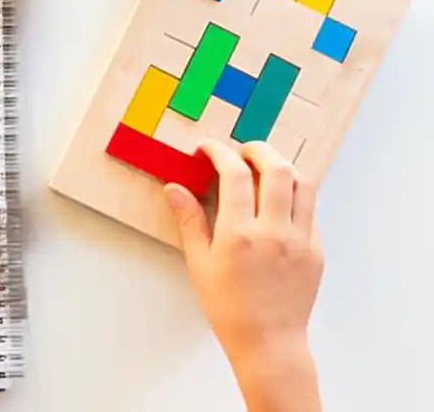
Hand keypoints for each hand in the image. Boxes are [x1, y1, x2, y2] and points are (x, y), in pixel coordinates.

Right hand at [167, 140, 323, 411]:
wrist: (268, 341)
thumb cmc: (228, 307)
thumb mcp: (199, 263)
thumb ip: (190, 220)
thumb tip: (174, 188)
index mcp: (240, 235)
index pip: (234, 175)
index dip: (219, 152)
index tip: (207, 148)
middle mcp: (274, 231)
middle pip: (276, 168)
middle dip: (256, 149)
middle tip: (240, 151)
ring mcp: (301, 239)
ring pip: (303, 183)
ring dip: (282, 166)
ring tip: (263, 168)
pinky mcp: (316, 249)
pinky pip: (311, 208)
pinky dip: (294, 193)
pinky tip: (276, 199)